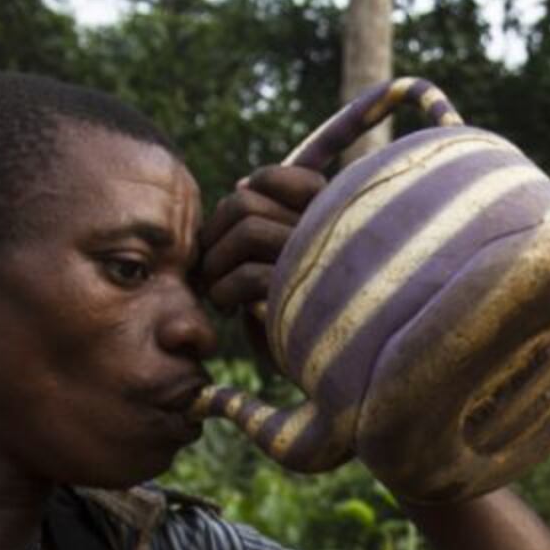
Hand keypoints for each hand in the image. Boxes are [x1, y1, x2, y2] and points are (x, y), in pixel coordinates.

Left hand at [197, 164, 326, 366]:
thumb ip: (274, 221)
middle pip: (247, 202)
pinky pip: (247, 274)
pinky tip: (229, 310)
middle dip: (214, 233)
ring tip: (218, 292)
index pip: (285, 180)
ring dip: (215, 262)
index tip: (234, 226)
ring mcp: (319, 258)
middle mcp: (333, 230)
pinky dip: (224, 290)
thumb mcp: (294, 259)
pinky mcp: (303, 293)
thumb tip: (240, 185)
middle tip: (211, 266)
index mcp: (338, 218)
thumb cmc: (309, 313)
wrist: (334, 370)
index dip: (251, 194)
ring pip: (246, 229)